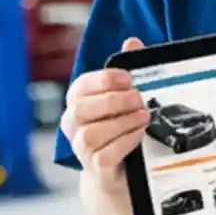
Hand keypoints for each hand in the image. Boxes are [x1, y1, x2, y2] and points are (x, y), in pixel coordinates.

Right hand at [60, 37, 149, 189]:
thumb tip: (131, 42)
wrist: (119, 172)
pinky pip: (104, 155)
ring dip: (121, 122)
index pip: (80, 86)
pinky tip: (139, 134)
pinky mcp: (96, 169)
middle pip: (82, 110)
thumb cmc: (119, 128)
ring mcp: (81, 149)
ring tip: (143, 116)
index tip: (128, 78)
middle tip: (138, 99)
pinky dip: (125, 142)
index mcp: (78, 101)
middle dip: (114, 101)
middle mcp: (73, 124)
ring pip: (91, 134)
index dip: (104, 80)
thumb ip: (126, 72)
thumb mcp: (124, 98)